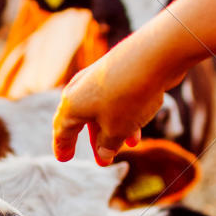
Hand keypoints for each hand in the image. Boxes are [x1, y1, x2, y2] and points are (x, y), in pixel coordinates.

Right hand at [52, 38, 198, 164]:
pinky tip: (139, 126)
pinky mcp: (117, 70)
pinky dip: (124, 114)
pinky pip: (116, 99)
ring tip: (128, 145)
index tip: (64, 158)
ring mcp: (99, 77)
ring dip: (114, 129)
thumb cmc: (128, 97)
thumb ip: (108, 146)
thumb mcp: (116, 130)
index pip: (62, 131)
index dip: (63, 147)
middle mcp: (80, 89)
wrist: (153, 56)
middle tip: (101, 159)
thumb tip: (103, 155)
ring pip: (103, 110)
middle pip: (83, 120)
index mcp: (71, 106)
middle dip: (96, 141)